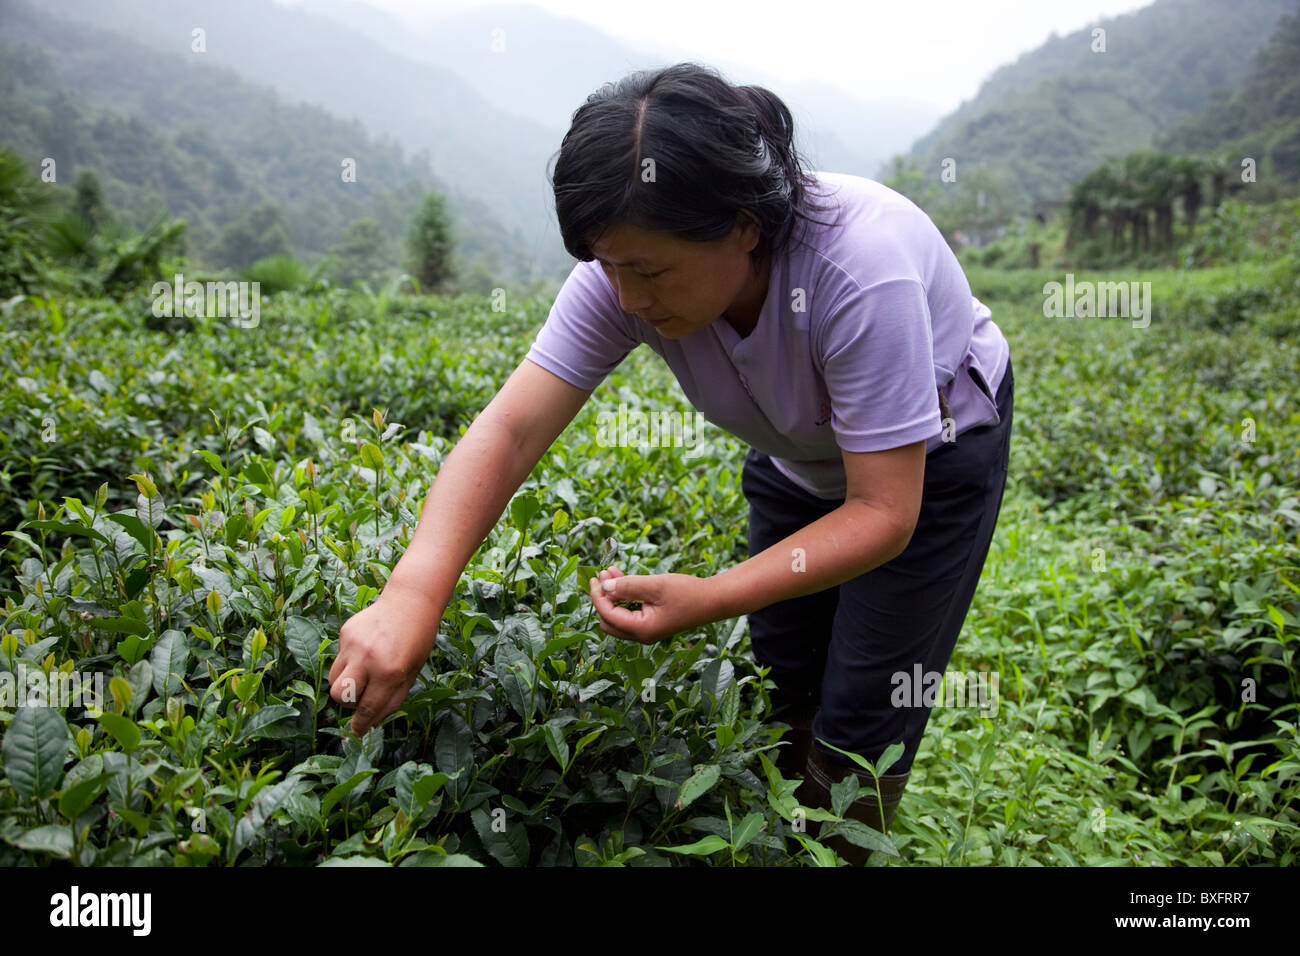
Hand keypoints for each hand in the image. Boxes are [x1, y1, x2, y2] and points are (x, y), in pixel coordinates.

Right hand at [328, 584, 441, 734]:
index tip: (356, 731)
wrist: (410, 602)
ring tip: (364, 674)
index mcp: (390, 672)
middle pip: (339, 696)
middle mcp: (368, 659)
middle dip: (348, 704)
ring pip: (334, 679)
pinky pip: (339, 659)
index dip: (361, 724)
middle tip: (361, 698)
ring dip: (345, 684)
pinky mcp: (345, 633)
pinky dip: (349, 662)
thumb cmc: (417, 640)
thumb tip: (373, 722)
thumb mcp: (412, 673)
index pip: (367, 708)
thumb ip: (393, 699)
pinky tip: (366, 650)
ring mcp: (353, 645)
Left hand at [586, 566, 711, 643]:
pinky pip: (630, 613)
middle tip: (602, 574)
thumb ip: (628, 586)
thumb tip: (604, 586)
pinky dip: (624, 597)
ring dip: (613, 595)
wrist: (713, 601)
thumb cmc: (687, 593)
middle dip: (603, 597)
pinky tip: (623, 578)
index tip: (595, 576)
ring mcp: (647, 631)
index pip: (608, 614)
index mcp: (642, 629)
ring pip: (619, 615)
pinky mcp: (652, 624)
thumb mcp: (655, 585)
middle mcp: (642, 635)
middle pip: (608, 621)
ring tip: (611, 570)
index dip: (598, 595)